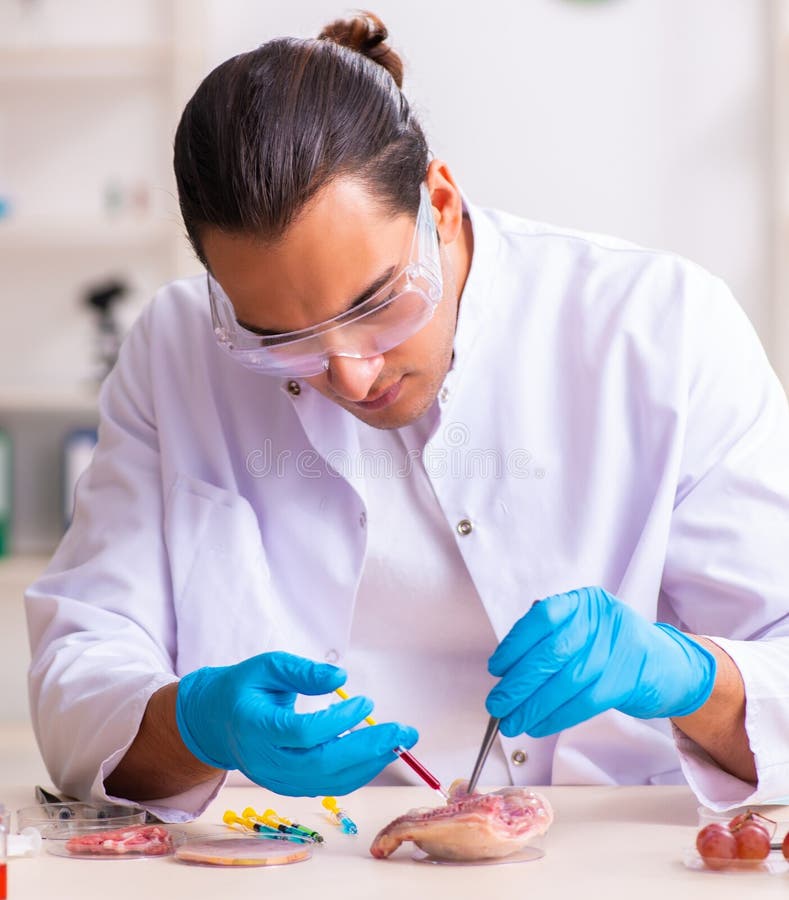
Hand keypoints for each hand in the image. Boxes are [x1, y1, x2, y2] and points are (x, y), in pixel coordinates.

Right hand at [175, 651, 416, 795]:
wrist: (218, 722)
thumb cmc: (245, 688)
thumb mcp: (268, 666)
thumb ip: (301, 671)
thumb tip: (340, 678)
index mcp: (255, 727)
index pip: (302, 732)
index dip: (338, 720)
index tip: (365, 701)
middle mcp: (265, 761)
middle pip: (322, 764)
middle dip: (368, 749)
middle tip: (403, 731)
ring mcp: (276, 779)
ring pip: (329, 781)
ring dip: (370, 763)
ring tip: (399, 741)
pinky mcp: (290, 786)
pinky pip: (328, 784)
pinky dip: (357, 770)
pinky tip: (378, 750)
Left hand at [486, 586, 716, 737]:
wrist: (665, 664)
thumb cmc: (612, 646)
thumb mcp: (585, 625)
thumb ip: (551, 633)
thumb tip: (506, 661)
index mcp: (585, 602)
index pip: (542, 619)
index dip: (515, 645)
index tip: (496, 668)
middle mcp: (602, 620)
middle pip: (552, 654)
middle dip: (518, 683)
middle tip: (496, 704)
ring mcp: (618, 650)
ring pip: (566, 682)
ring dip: (532, 707)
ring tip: (511, 722)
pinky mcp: (626, 681)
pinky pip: (584, 702)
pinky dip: (556, 717)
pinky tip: (537, 725)